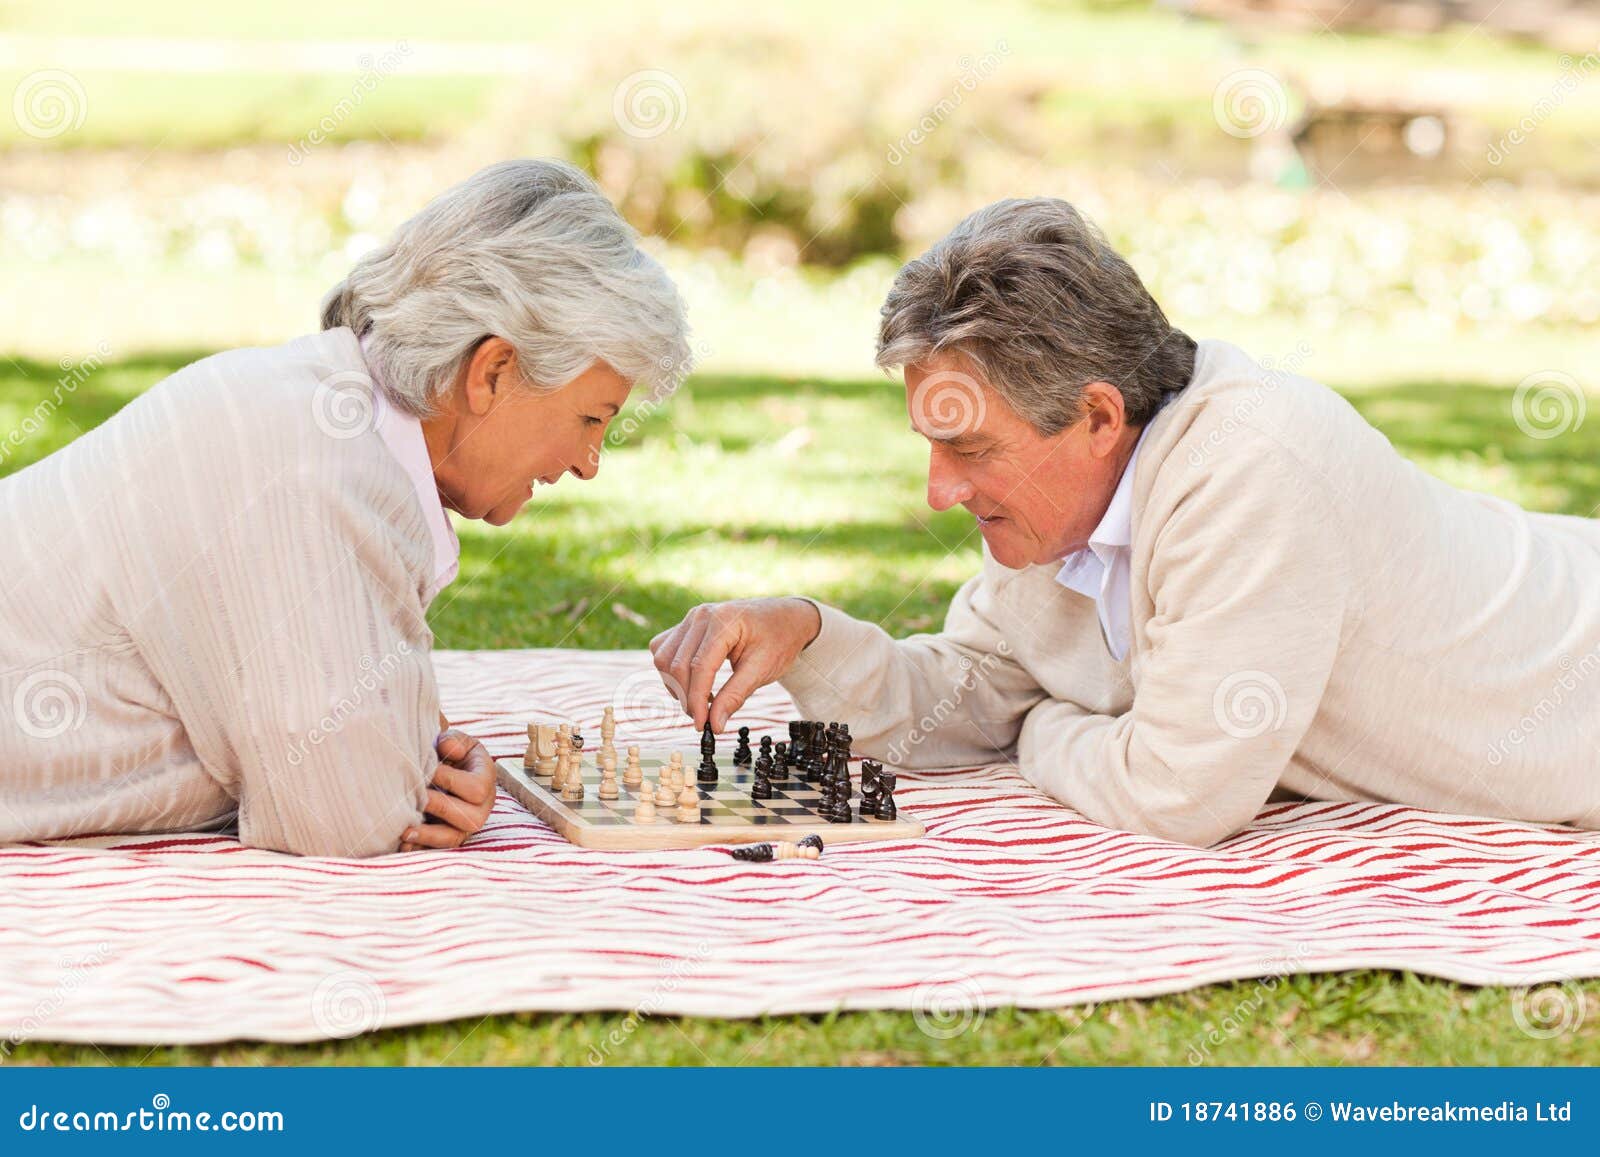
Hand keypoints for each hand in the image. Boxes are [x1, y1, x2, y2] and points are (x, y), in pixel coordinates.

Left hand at [400, 729, 496, 850]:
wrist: (446, 770)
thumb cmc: (450, 753)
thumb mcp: (456, 741)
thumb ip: (453, 740)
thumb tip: (447, 749)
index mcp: (486, 781)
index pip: (475, 788)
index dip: (449, 780)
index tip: (424, 770)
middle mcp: (482, 808)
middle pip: (468, 817)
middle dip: (438, 807)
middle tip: (411, 797)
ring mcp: (465, 826)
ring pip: (452, 838)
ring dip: (428, 836)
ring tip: (404, 831)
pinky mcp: (448, 837)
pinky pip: (436, 850)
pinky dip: (419, 848)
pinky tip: (402, 844)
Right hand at [649, 597, 821, 731]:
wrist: (785, 618)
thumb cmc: (778, 639)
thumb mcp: (763, 670)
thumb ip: (735, 696)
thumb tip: (715, 725)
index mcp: (724, 621)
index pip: (700, 666)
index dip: (697, 700)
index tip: (702, 725)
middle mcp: (701, 615)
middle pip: (677, 664)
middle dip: (686, 697)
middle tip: (704, 718)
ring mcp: (691, 618)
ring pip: (663, 658)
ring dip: (676, 685)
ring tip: (700, 701)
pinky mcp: (686, 625)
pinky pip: (664, 649)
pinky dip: (672, 671)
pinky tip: (694, 683)